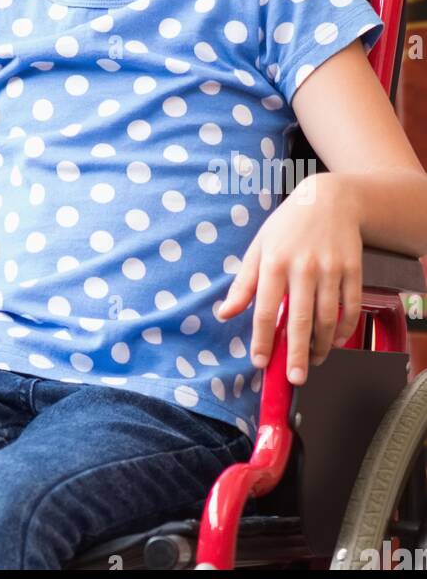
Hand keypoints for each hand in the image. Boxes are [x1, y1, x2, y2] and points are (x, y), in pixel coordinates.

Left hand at [217, 173, 362, 384]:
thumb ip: (243, 284)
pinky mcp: (353, 269)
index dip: (262, 338)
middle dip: (296, 352)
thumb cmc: (287, 226)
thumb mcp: (259, 247)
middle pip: (299, 319)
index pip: (265, 308)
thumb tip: (225, 313)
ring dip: (321, 345)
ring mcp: (331, 268)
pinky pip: (350, 308)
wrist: (329, 199)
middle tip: (294, 379)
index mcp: (274, 261)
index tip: (260, 362)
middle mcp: (303, 266)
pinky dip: (344, 329)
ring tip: (312, 360)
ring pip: (328, 318)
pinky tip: (335, 340)